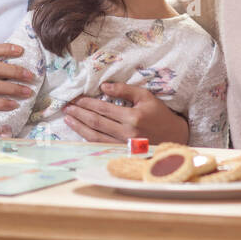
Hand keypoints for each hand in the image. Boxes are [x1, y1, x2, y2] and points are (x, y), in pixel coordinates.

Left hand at [63, 81, 189, 144]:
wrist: (174, 137)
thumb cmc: (160, 114)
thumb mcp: (146, 97)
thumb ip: (125, 90)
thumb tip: (104, 86)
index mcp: (133, 117)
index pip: (103, 109)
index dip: (87, 103)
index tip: (75, 98)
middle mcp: (127, 133)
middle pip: (96, 122)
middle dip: (79, 113)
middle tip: (66, 107)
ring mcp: (124, 145)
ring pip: (95, 136)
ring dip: (79, 126)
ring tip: (68, 118)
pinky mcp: (123, 152)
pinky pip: (101, 145)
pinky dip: (88, 138)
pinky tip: (80, 131)